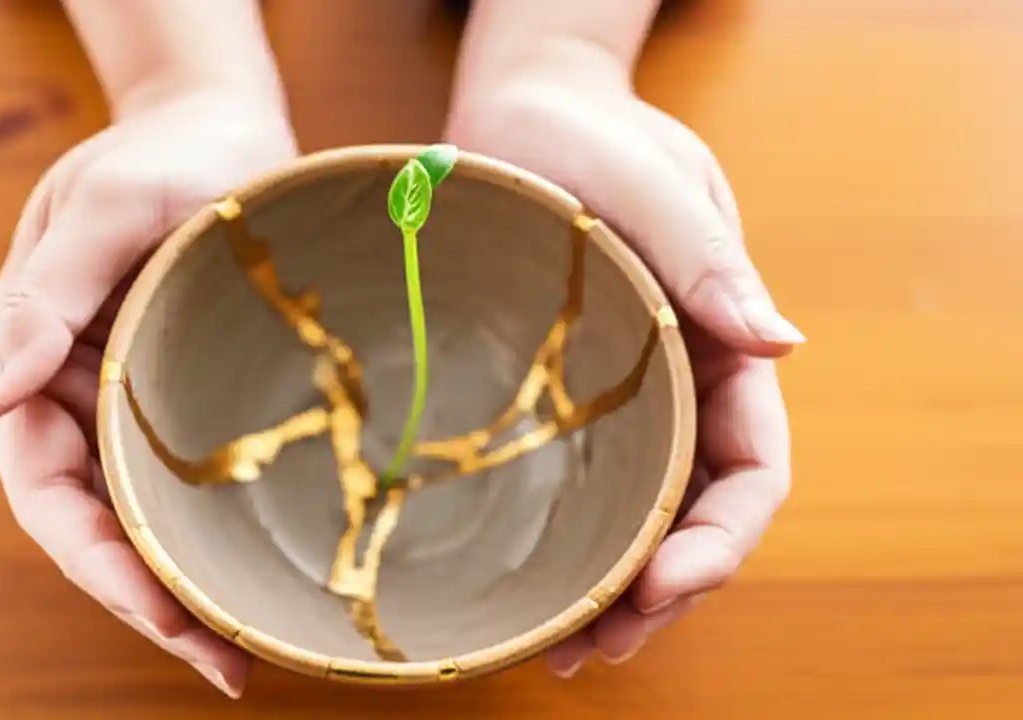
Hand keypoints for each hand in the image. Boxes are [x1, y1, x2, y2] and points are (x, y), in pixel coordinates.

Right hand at [0, 89, 296, 697]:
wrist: (224, 128)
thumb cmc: (163, 155)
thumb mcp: (103, 213)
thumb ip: (38, 303)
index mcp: (38, 365)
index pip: (48, 490)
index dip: (98, 563)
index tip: (164, 618)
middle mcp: (85, 398)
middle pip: (104, 522)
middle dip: (154, 600)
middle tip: (232, 660)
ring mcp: (141, 402)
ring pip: (153, 512)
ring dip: (192, 581)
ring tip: (256, 642)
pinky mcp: (197, 396)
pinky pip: (201, 476)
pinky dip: (223, 528)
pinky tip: (270, 567)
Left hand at [447, 55, 801, 674]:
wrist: (523, 120)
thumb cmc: (597, 140)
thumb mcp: (659, 186)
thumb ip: (713, 262)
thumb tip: (782, 346)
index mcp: (723, 356)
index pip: (753, 473)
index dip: (721, 541)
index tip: (664, 583)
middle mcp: (675, 396)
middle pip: (692, 520)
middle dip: (659, 595)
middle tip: (598, 646)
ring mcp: (613, 408)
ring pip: (632, 523)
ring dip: (610, 595)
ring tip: (562, 651)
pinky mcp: (550, 409)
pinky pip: (568, 494)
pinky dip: (559, 551)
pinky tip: (528, 597)